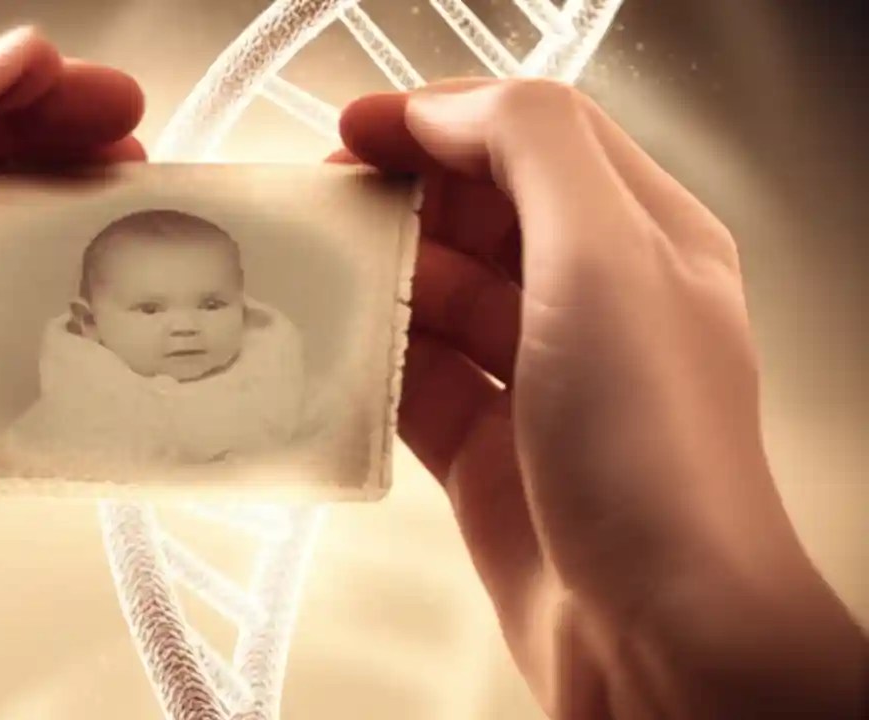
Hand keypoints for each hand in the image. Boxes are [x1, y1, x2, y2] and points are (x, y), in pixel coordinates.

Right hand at [337, 79, 867, 717]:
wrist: (654, 630)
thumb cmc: (654, 455)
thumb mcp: (605, 259)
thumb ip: (532, 150)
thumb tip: (444, 110)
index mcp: (640, 239)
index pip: (534, 137)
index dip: (443, 119)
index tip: (359, 128)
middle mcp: (592, 302)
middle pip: (478, 213)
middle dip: (400, 196)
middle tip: (325, 200)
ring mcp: (537, 378)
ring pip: (437, 298)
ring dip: (376, 279)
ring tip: (315, 275)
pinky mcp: (486, 449)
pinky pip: (412, 381)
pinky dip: (368, 362)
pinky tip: (332, 355)